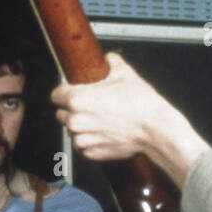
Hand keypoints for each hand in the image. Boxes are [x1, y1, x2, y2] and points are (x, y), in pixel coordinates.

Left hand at [52, 52, 208, 186]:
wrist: (155, 130)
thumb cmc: (140, 102)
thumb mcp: (126, 74)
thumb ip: (112, 63)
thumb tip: (110, 58)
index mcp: (77, 99)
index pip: (56, 95)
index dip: (64, 92)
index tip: (72, 93)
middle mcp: (74, 121)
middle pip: (62, 114)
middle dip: (72, 111)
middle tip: (92, 108)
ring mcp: (82, 139)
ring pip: (72, 132)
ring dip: (81, 128)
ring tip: (101, 122)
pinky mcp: (91, 153)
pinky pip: (83, 147)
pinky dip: (91, 142)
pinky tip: (106, 134)